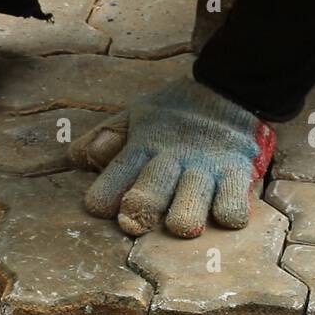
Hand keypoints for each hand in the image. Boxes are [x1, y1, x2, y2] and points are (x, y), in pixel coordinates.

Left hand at [70, 79, 275, 237]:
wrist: (229, 88)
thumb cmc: (172, 118)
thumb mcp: (135, 118)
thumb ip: (105, 138)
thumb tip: (74, 156)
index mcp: (142, 147)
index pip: (118, 169)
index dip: (106, 190)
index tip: (97, 207)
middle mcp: (172, 158)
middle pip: (153, 186)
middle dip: (143, 204)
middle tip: (134, 221)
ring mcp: (206, 167)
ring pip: (194, 196)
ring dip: (187, 212)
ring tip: (183, 226)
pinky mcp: (239, 173)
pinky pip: (237, 198)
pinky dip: (232, 210)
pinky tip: (225, 217)